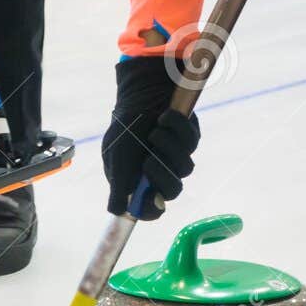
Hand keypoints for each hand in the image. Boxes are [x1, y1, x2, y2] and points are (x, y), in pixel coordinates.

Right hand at [101, 57, 199, 220]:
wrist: (140, 93)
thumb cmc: (125, 127)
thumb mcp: (117, 157)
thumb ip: (119, 185)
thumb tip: (115, 211)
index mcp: (138, 182)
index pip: (150, 209)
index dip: (152, 209)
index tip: (152, 200)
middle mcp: (159, 173)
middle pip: (172, 191)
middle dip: (162, 176)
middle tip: (149, 161)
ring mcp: (176, 157)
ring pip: (185, 168)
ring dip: (169, 148)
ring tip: (155, 132)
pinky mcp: (189, 140)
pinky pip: (190, 142)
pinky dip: (176, 128)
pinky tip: (164, 117)